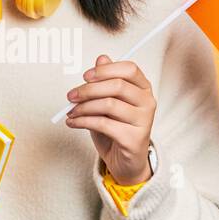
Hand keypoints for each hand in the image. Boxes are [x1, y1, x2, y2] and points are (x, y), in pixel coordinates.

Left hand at [64, 54, 154, 184]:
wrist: (125, 161)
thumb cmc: (116, 128)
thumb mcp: (109, 102)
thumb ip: (105, 81)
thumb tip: (101, 59)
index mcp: (143, 89)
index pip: (129, 69)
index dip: (106, 70)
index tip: (86, 76)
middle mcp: (147, 103)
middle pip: (117, 86)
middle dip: (89, 89)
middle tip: (71, 96)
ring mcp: (143, 121)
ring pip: (109, 105)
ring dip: (84, 107)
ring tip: (71, 112)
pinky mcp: (133, 139)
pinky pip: (104, 124)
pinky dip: (83, 122)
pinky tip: (73, 123)